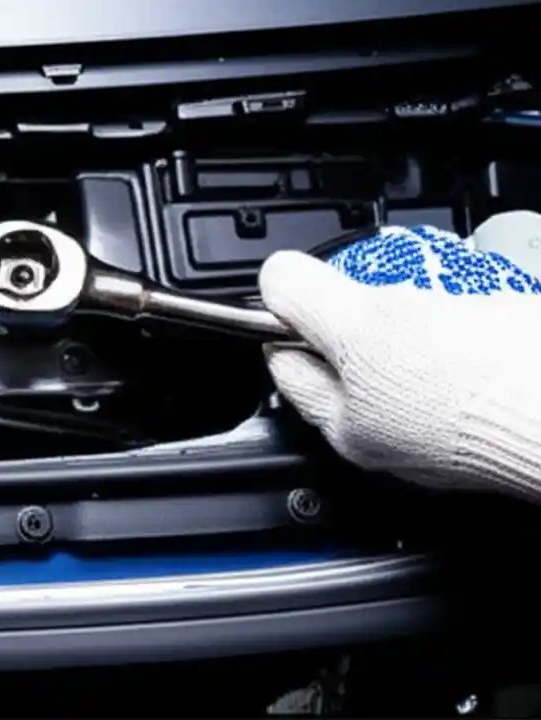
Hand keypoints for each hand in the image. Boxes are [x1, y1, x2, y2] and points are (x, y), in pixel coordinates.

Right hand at [259, 225, 540, 498]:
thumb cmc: (463, 434)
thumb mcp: (354, 436)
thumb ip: (304, 389)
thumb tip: (282, 359)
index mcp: (353, 321)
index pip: (282, 275)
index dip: (279, 307)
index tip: (297, 338)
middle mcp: (401, 289)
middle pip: (350, 296)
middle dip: (354, 335)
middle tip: (377, 385)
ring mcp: (452, 285)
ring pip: (405, 305)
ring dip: (410, 339)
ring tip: (437, 390)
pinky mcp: (496, 290)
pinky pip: (455, 308)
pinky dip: (456, 340)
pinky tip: (471, 379)